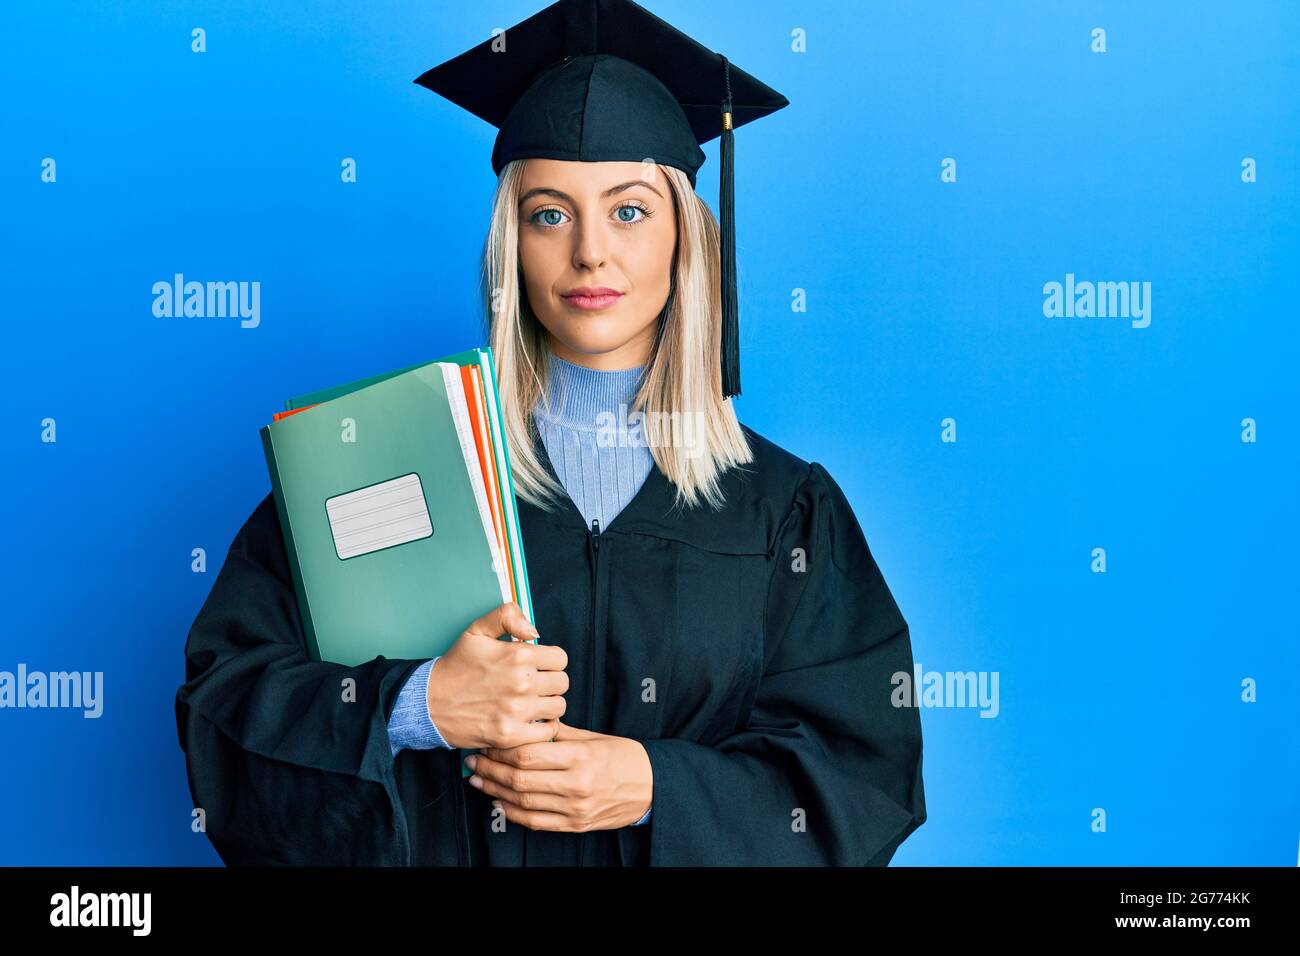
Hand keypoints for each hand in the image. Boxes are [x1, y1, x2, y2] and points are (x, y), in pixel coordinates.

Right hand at [426, 601, 568, 749]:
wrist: (429, 702)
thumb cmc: (456, 666)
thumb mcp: (476, 630)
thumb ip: (507, 616)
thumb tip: (534, 630)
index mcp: (518, 655)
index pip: (561, 658)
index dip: (550, 661)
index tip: (538, 665)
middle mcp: (522, 683)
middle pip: (563, 683)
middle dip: (550, 682)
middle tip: (534, 684)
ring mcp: (517, 711)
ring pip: (559, 707)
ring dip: (548, 704)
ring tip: (531, 702)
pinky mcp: (511, 735)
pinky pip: (548, 732)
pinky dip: (543, 727)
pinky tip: (529, 720)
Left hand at [465, 720, 652, 831]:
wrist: (652, 788)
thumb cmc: (623, 757)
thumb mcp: (594, 738)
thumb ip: (559, 733)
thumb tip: (529, 722)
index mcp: (580, 757)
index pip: (528, 754)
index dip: (501, 749)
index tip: (487, 741)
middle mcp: (576, 784)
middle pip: (519, 778)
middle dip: (490, 769)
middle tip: (473, 760)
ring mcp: (574, 808)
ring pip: (522, 802)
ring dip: (494, 790)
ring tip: (478, 779)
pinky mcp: (575, 825)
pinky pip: (535, 822)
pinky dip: (512, 813)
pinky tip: (498, 802)